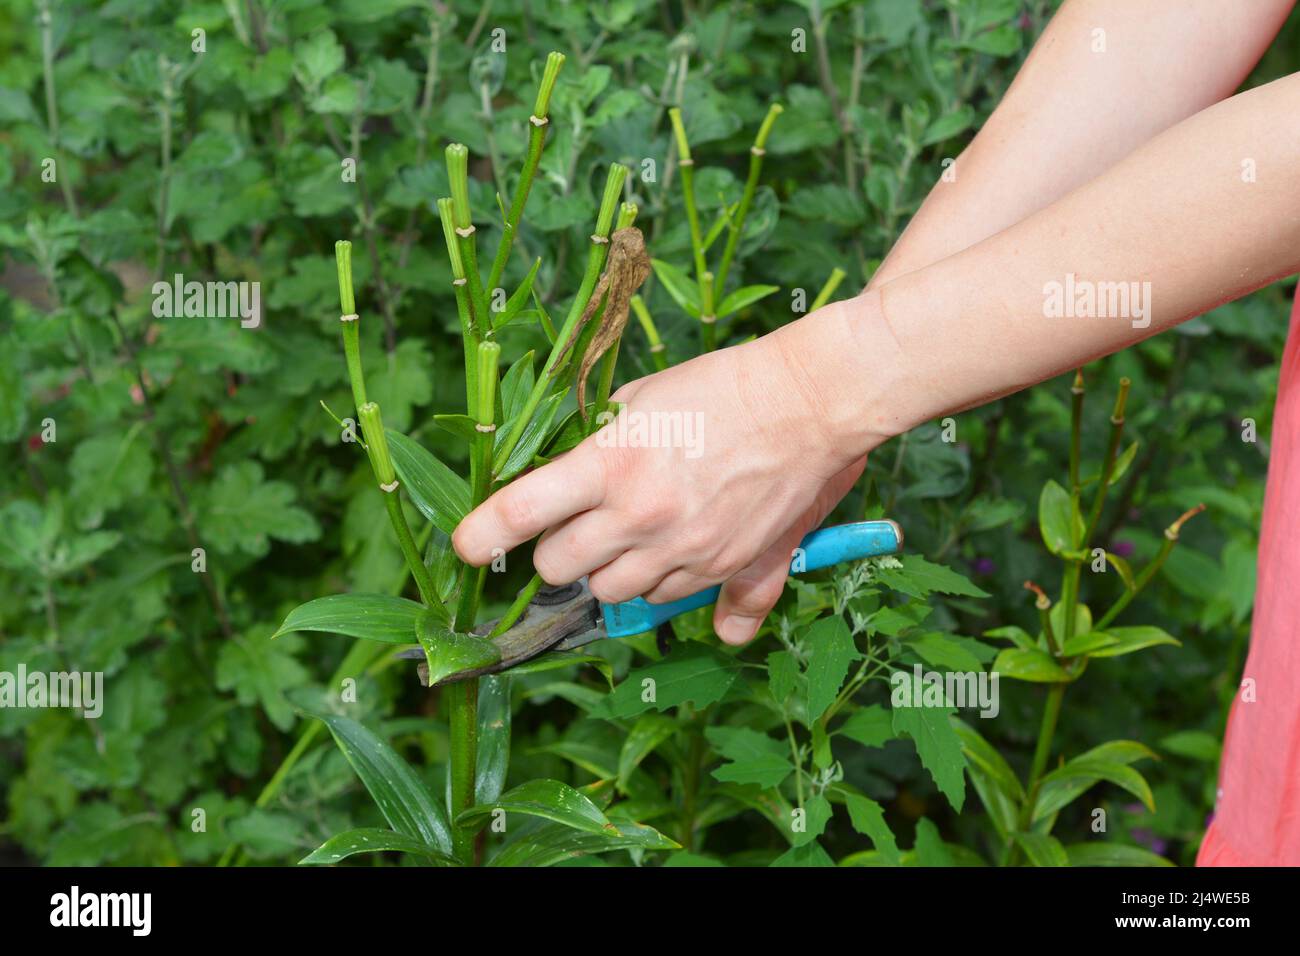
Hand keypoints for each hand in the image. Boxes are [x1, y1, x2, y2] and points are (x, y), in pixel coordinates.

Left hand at [452, 296, 900, 641]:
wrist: (810, 404)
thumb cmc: (723, 388)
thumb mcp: (646, 397)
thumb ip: (599, 443)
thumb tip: (566, 482)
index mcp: (611, 463)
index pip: (524, 512)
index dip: (483, 535)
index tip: (467, 548)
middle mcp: (639, 516)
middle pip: (558, 568)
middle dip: (555, 552)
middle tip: (573, 526)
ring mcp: (681, 550)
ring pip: (608, 593)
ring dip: (605, 571)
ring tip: (629, 535)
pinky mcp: (720, 569)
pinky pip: (666, 602)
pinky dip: (657, 584)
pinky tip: (672, 551)